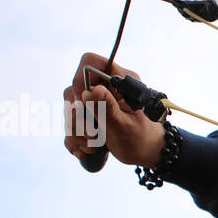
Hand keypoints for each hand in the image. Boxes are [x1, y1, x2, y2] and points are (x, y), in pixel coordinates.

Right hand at [62, 52, 166, 167]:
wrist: (147, 154)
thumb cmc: (143, 140)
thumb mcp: (125, 126)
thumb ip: (107, 108)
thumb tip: (91, 90)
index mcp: (121, 82)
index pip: (91, 63)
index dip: (80, 79)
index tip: (82, 103)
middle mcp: (106, 88)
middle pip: (74, 89)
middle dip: (78, 116)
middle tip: (92, 133)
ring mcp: (96, 102)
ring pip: (70, 108)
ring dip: (77, 131)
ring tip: (94, 145)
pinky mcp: (89, 116)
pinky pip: (71, 124)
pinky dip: (75, 139)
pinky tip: (87, 150)